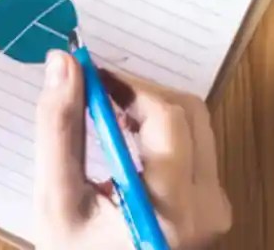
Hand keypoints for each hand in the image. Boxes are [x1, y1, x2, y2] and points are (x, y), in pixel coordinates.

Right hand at [34, 51, 230, 249]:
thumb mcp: (56, 200)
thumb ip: (58, 129)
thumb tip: (62, 64)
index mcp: (172, 207)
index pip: (164, 116)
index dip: (125, 82)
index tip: (85, 71)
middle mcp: (209, 205)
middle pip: (188, 113)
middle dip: (139, 91)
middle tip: (94, 92)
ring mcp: (216, 208)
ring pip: (195, 125)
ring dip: (150, 109)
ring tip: (104, 117)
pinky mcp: (213, 208)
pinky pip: (195, 148)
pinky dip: (161, 132)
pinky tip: (123, 143)